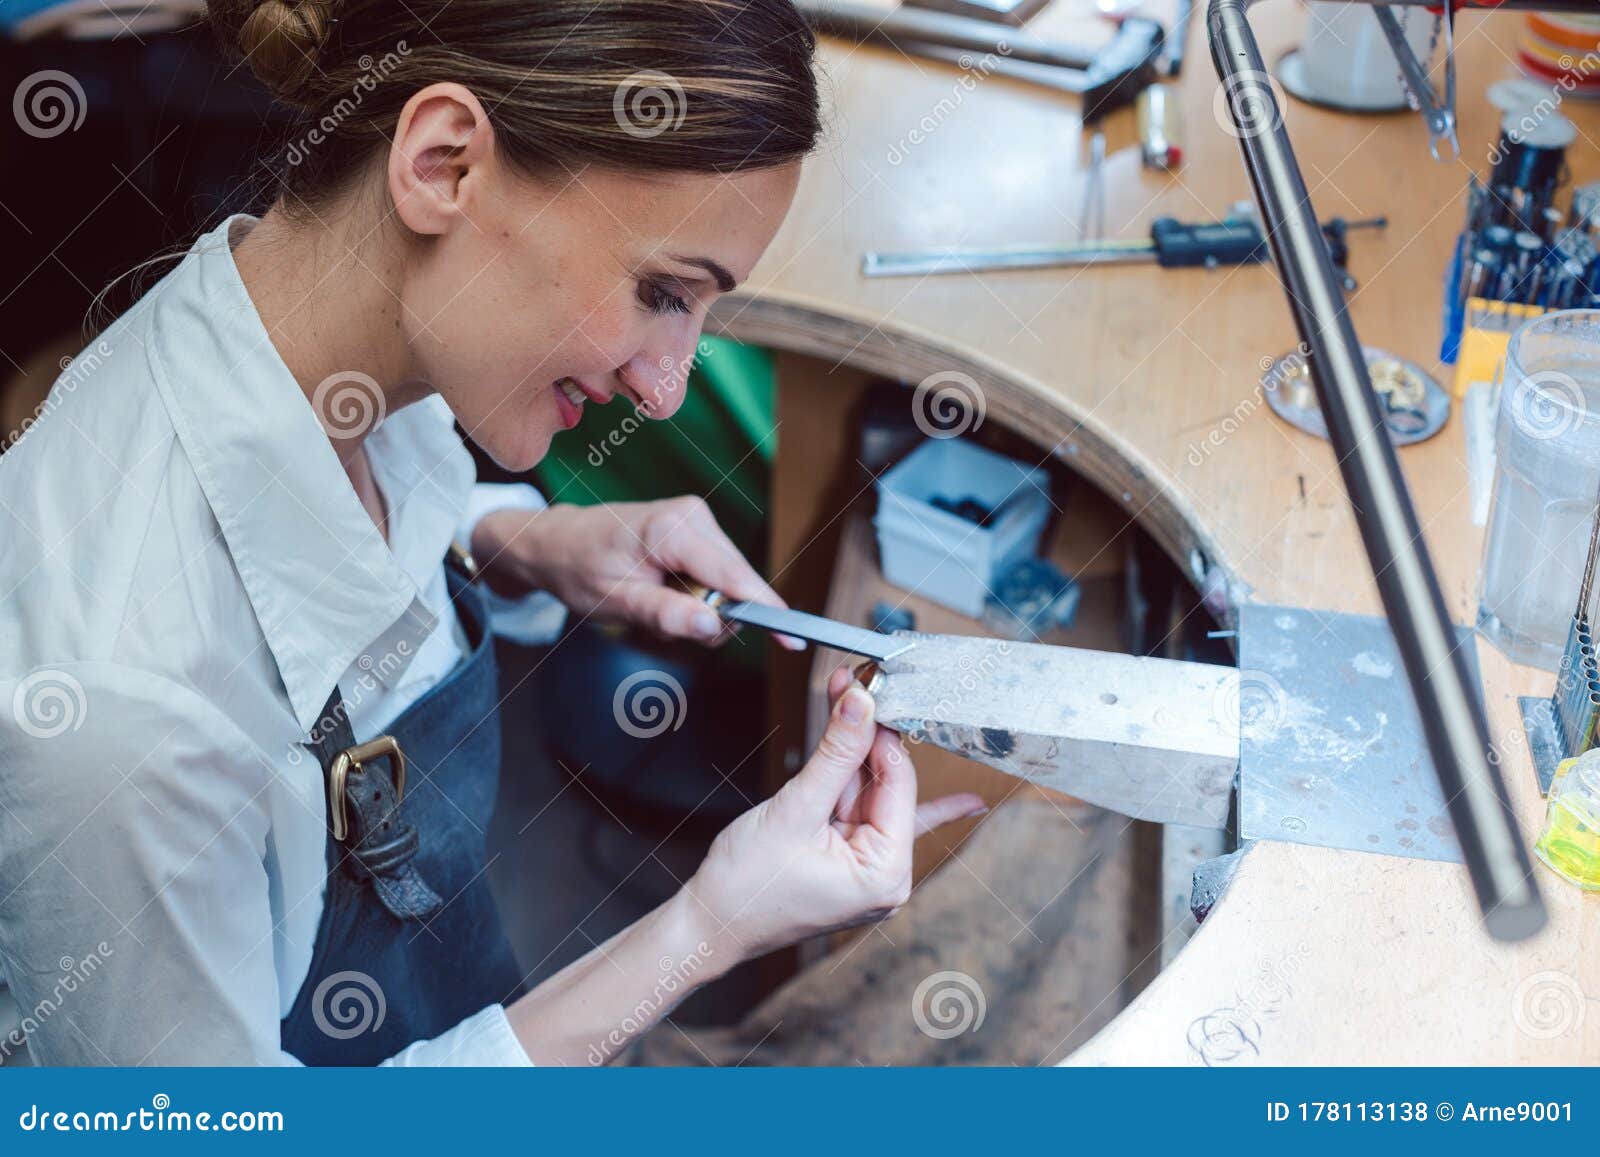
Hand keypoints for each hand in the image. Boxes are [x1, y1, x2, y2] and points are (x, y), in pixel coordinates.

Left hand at [471, 495, 800, 647]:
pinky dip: (698, 593)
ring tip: (656, 603)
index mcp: (672, 529)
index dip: (766, 609)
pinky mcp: (697, 528)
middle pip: (737, 580)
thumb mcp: (616, 602)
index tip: (794, 638)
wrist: (556, 541)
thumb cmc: (578, 568)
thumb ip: (667, 614)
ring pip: (729, 580)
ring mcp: (697, 518)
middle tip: (666, 623)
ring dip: (703, 605)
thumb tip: (715, 628)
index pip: (734, 575)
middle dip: (715, 613)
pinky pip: (717, 573)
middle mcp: (693, 515)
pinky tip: (666, 591)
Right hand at [683, 667, 986, 960]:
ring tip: (843, 695)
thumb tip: (862, 704)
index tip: (864, 687)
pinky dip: (875, 789)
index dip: (880, 731)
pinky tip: (968, 803)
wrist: (707, 925)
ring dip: (853, 753)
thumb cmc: (745, 887)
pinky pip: (868, 816)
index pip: (898, 784)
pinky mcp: (849, 862)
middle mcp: (887, 876)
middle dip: (865, 735)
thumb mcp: (795, 810)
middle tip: (851, 682)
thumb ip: (834, 755)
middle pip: (886, 785)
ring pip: (868, 792)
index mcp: (886, 874)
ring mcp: (868, 870)